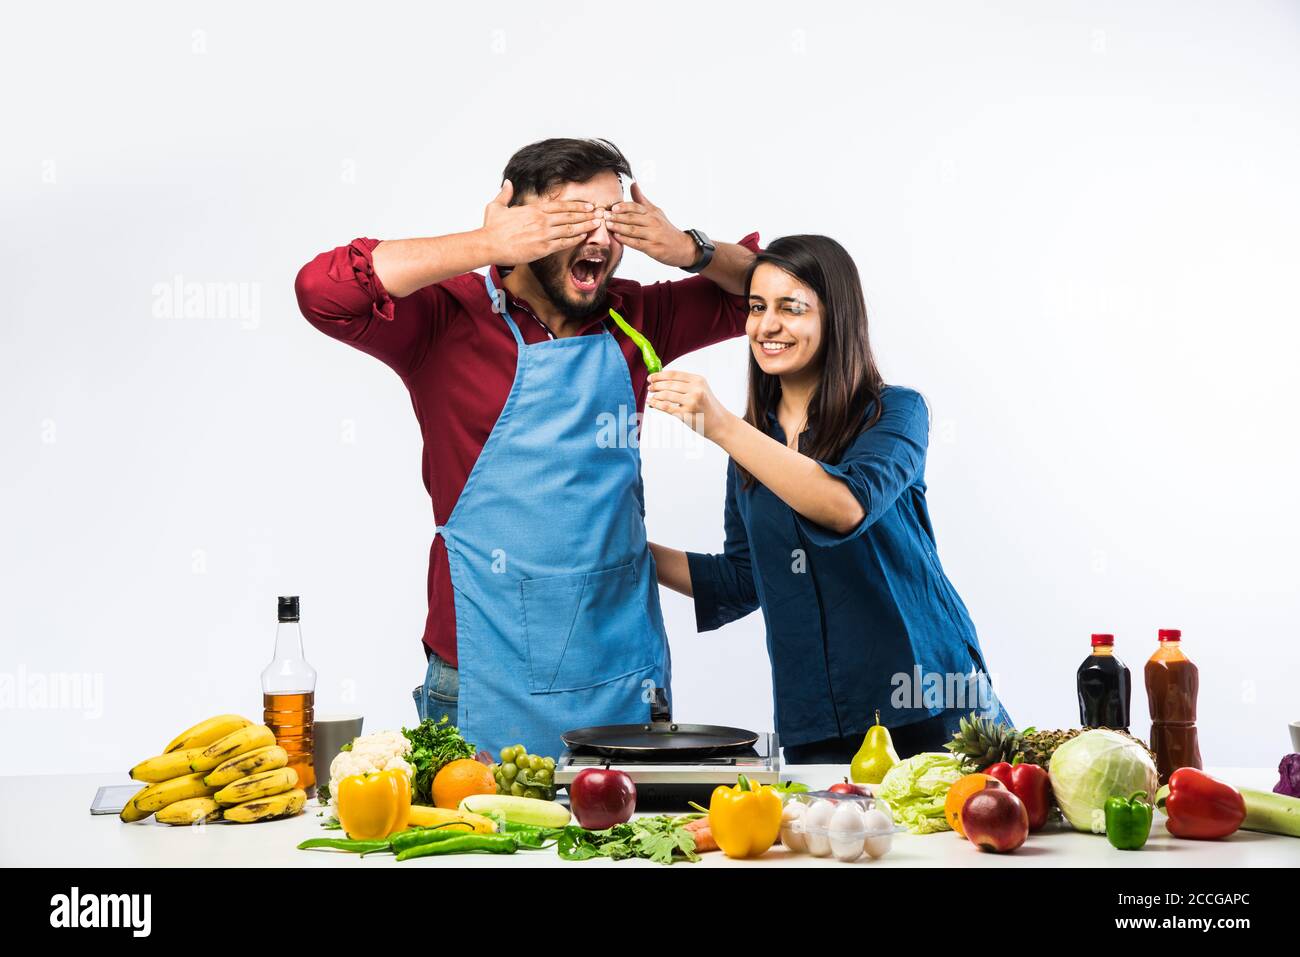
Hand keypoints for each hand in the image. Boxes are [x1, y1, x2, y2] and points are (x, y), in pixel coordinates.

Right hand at [479, 180, 603, 265]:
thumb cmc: (491, 227)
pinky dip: (575, 239)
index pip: (561, 205)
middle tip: (600, 213)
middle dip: (586, 214)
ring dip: (585, 226)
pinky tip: (584, 237)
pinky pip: (563, 243)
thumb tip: (507, 183)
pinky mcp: (542, 248)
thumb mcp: (496, 206)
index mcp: (534, 209)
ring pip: (570, 228)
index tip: (588, 205)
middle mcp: (541, 220)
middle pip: (569, 215)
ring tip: (597, 224)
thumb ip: (505, 194)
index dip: (576, 205)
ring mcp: (543, 234)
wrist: (488, 244)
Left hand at [608, 182, 696, 267]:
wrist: (682, 247)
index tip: (613, 207)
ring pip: (633, 230)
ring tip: (608, 225)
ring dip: (619, 227)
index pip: (636, 207)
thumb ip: (642, 200)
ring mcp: (653, 235)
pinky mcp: (652, 248)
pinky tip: (617, 237)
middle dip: (617, 217)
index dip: (624, 207)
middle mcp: (653, 222)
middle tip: (605, 216)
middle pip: (632, 218)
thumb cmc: (665, 229)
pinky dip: (626, 240)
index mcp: (652, 213)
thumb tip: (633, 184)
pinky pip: (636, 243)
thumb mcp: (656, 212)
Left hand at [646, 370, 736, 443]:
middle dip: (656, 385)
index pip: (674, 374)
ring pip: (666, 395)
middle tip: (650, 387)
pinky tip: (651, 403)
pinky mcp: (687, 415)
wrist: (720, 423)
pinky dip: (656, 404)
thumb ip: (685, 384)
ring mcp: (691, 403)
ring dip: (655, 395)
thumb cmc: (708, 407)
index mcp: (698, 380)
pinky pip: (667, 407)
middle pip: (669, 384)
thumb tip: (661, 380)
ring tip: (651, 396)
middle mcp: (696, 390)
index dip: (660, 375)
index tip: (651, 377)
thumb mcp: (701, 389)